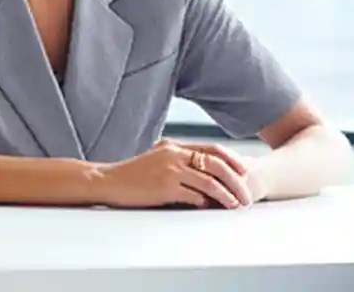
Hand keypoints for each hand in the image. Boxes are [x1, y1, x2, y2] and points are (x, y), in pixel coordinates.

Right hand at [96, 139, 252, 209]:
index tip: (243, 170)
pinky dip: (205, 201)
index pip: (212, 149)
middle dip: (235, 180)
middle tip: (245, 193)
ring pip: (209, 181)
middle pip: (216, 164)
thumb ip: (177, 160)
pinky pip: (193, 195)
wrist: (108, 181)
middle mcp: (175, 155)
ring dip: (225, 194)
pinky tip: (211, 208)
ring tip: (235, 204)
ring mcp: (170, 170)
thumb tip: (200, 172)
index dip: (231, 159)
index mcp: (175, 146)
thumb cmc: (132, 174)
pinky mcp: (164, 187)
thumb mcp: (157, 158)